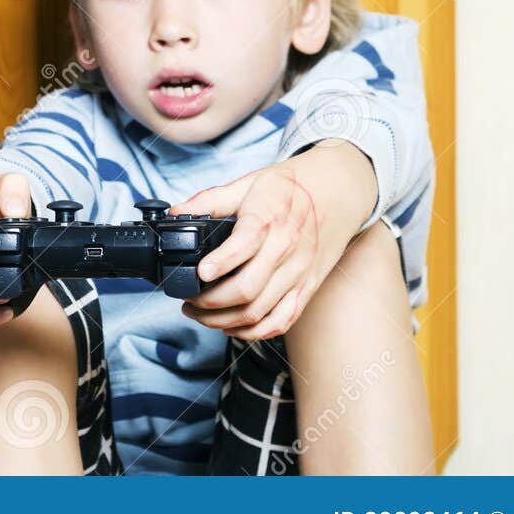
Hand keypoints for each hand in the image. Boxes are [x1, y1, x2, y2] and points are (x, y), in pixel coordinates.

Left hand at [169, 140, 373, 340]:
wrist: (338, 192)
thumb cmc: (290, 187)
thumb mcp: (250, 182)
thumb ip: (211, 200)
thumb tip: (176, 212)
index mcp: (269, 218)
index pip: (245, 244)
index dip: (220, 262)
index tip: (199, 271)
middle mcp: (287, 249)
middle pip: (248, 289)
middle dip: (210, 302)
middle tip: (187, 300)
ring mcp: (299, 273)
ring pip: (260, 312)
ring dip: (224, 321)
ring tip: (200, 314)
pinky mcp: (307, 288)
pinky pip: (282, 321)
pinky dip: (254, 331)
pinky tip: (232, 326)